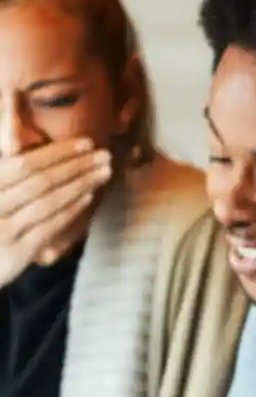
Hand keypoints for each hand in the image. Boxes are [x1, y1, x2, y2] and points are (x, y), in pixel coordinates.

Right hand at [0, 139, 111, 286]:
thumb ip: (6, 169)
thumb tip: (20, 145)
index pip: (23, 164)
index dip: (57, 152)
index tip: (86, 143)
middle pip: (40, 181)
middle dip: (76, 166)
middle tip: (104, 156)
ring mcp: (1, 231)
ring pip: (47, 203)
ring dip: (79, 185)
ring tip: (103, 173)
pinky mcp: (15, 254)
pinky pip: (48, 228)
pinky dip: (70, 211)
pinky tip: (88, 197)